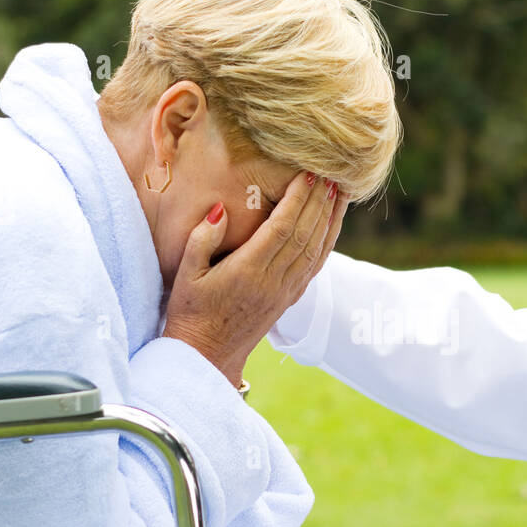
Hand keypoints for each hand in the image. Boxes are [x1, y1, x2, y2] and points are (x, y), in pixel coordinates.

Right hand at [162, 173, 346, 385]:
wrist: (206, 355)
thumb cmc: (190, 311)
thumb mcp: (186, 273)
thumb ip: (202, 238)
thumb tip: (221, 209)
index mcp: (247, 271)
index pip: (282, 228)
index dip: (298, 200)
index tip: (308, 174)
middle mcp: (272, 281)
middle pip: (304, 234)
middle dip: (319, 201)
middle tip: (331, 172)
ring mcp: (285, 291)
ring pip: (315, 249)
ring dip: (329, 219)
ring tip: (340, 191)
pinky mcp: (289, 299)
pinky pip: (315, 266)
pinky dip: (327, 242)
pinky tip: (332, 224)